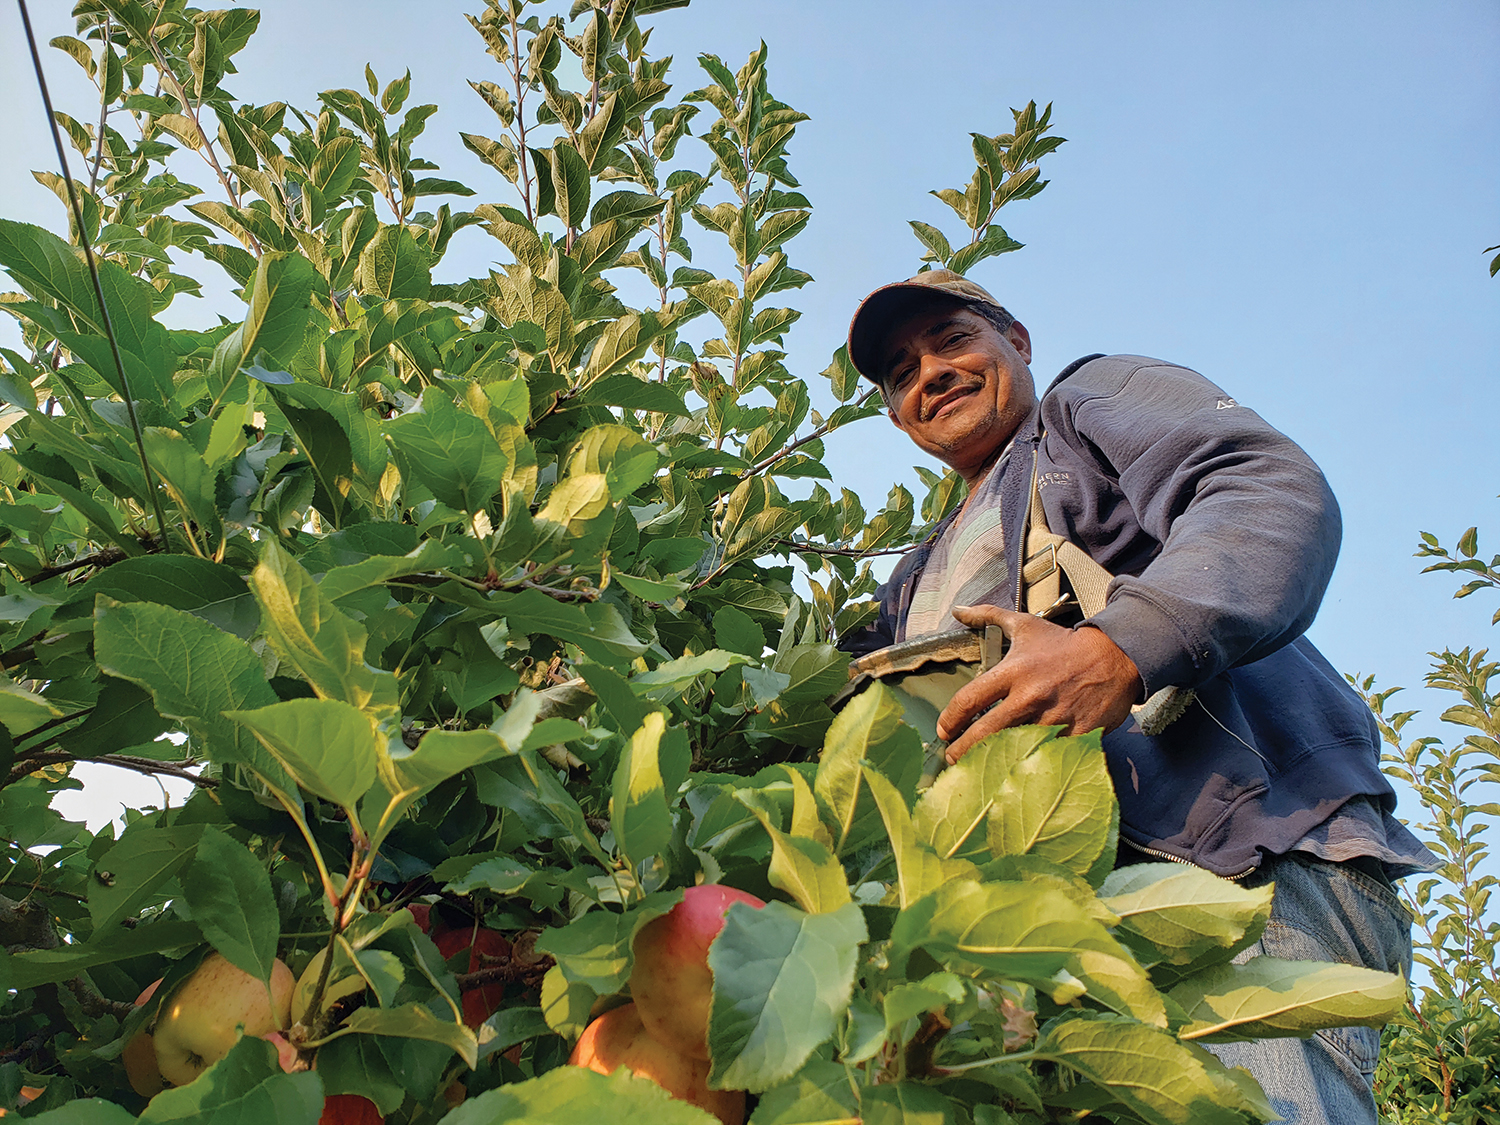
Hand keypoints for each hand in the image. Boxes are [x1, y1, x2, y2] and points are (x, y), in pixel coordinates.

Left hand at [937, 605, 1142, 763]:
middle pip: (985, 734)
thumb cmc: (1064, 644)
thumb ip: (988, 616)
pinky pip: (1046, 757)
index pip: (969, 699)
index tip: (944, 730)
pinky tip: (1016, 773)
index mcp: (1013, 671)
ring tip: (978, 771)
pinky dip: (1031, 765)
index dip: (951, 719)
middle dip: (962, 751)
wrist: (1115, 656)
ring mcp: (1053, 719)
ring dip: (993, 763)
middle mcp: (1029, 697)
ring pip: (1013, 750)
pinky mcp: (1075, 735)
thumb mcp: (1025, 625)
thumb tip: (957, 609)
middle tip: (953, 759)